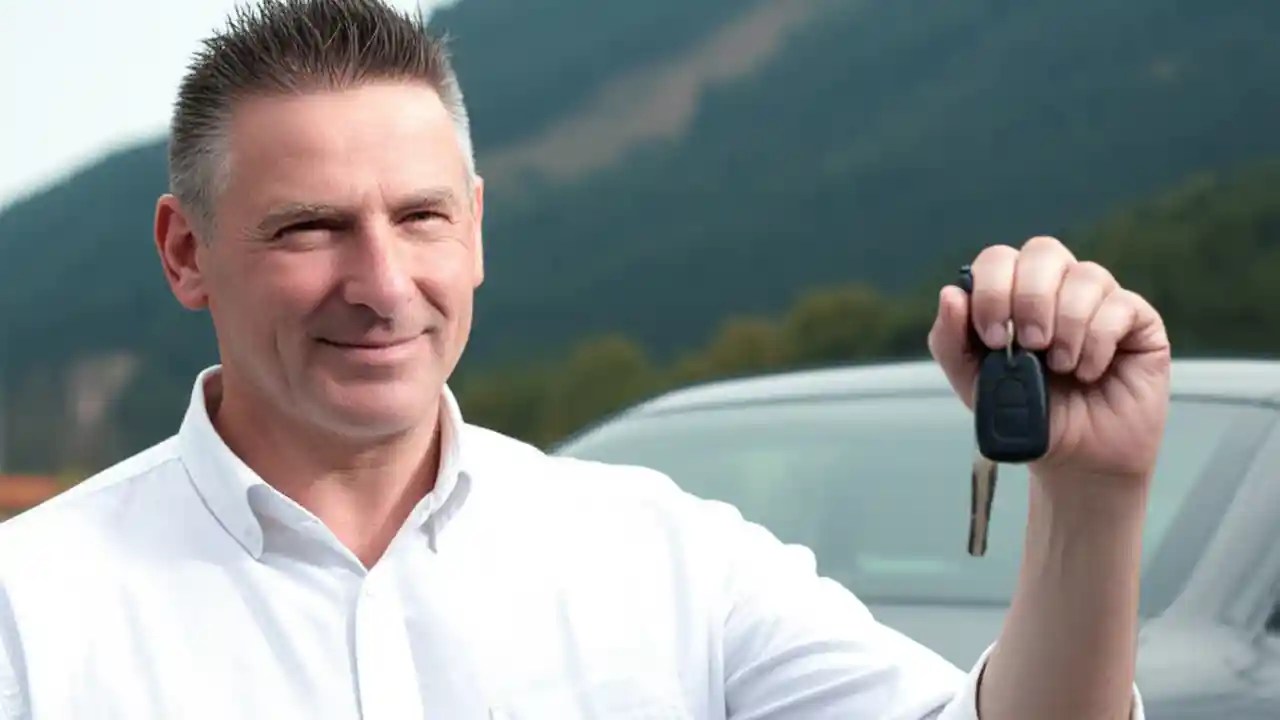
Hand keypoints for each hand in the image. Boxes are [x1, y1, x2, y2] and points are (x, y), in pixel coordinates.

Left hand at [927, 236, 1170, 482]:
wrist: (1074, 457)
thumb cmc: (1025, 412)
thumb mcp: (973, 382)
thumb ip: (950, 339)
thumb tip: (951, 293)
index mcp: (1013, 293)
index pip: (1000, 258)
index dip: (993, 288)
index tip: (992, 337)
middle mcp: (1057, 287)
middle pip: (1044, 251)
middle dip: (1031, 297)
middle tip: (1030, 345)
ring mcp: (1100, 300)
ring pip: (1086, 275)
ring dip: (1067, 325)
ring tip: (1060, 367)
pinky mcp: (1138, 321)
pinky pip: (1121, 304)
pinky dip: (1098, 341)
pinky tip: (1088, 371)